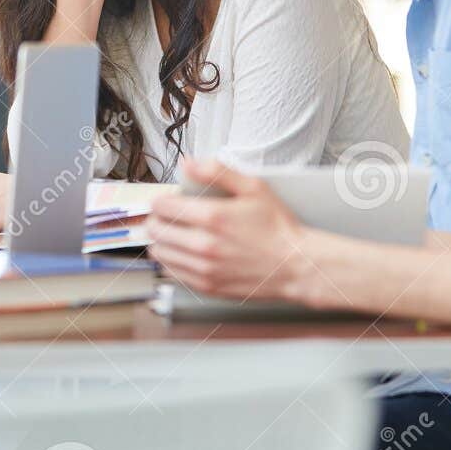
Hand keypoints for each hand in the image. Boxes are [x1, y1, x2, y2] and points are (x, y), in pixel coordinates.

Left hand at [146, 159, 307, 301]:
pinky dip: (171, 261)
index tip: (167, 200)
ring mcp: (205, 268)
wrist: (295, 265)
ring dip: (160, 240)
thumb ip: (218, 171)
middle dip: (157, 219)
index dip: (160, 200)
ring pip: (160, 252)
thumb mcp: (254, 188)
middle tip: (166, 216)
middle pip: (156, 230)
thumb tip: (188, 163)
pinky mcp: (207, 286)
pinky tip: (181, 253)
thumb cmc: (277, 228)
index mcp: (213, 217)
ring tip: (172, 234)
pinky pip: (172, 273)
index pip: (163, 207)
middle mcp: (205, 245)